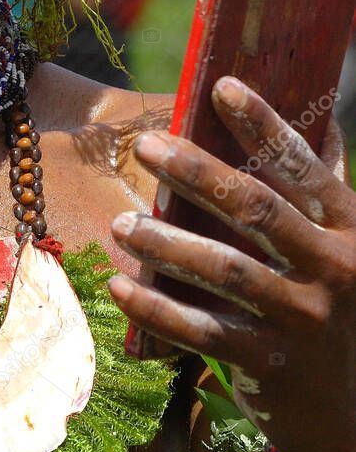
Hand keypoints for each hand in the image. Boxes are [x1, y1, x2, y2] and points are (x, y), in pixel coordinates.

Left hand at [107, 76, 355, 451]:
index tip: (221, 87)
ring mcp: (303, 320)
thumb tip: (311, 114)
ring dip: (166, 243)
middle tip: (145, 146)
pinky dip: (156, 309)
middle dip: (196, 172)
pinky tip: (119, 286)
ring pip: (225, 270)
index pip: (303, 166)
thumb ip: (323, 193)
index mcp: (352, 229)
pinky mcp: (271, 364)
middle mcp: (334, 269)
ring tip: (120, 222)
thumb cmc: (344, 306)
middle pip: (255, 210)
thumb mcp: (349, 245)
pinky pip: (202, 332)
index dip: (263, 124)